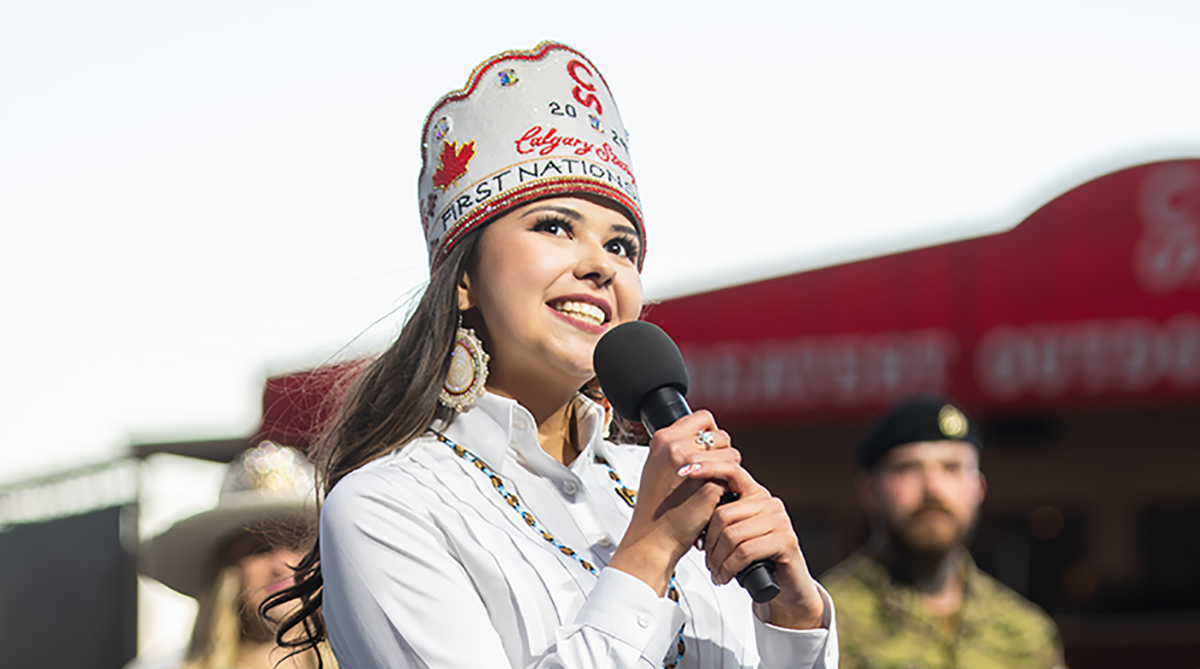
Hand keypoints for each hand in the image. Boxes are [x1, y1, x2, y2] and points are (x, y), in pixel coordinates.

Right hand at [608, 411, 737, 594]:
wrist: (653, 538)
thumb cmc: (655, 508)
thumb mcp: (656, 465)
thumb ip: (676, 447)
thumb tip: (701, 437)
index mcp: (663, 439)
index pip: (702, 418)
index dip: (709, 433)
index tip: (708, 449)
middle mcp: (677, 448)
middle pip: (720, 435)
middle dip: (722, 452)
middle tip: (712, 472)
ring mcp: (694, 466)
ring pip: (731, 453)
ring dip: (729, 468)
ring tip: (713, 485)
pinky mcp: (709, 484)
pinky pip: (733, 475)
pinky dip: (729, 485)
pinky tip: (716, 497)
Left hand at [681, 459, 825, 629]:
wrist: (786, 585)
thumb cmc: (757, 559)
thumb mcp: (736, 532)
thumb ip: (721, 516)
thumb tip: (691, 509)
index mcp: (755, 494)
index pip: (731, 471)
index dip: (708, 468)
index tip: (686, 470)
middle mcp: (769, 502)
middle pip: (723, 513)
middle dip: (708, 541)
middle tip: (706, 559)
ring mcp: (779, 520)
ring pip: (732, 534)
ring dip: (717, 558)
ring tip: (715, 570)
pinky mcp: (785, 540)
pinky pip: (745, 551)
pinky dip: (729, 567)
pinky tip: (725, 575)